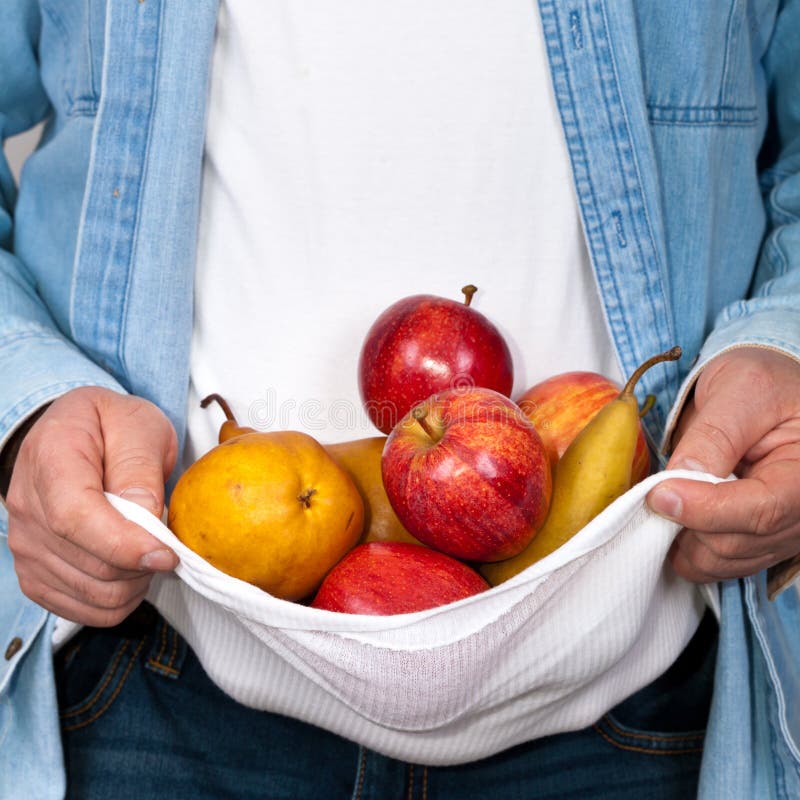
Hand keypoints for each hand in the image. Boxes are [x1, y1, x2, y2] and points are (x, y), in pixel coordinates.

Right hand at [6, 387, 178, 625]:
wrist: (79, 433)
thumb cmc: (112, 426)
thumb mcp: (139, 427)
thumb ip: (140, 469)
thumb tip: (146, 520)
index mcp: (51, 457)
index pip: (75, 517)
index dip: (124, 544)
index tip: (165, 553)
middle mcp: (27, 505)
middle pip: (88, 562)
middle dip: (142, 564)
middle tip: (167, 541)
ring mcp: (25, 543)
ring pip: (91, 592)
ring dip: (134, 583)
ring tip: (149, 550)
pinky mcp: (34, 572)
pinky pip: (80, 609)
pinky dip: (117, 601)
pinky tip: (131, 572)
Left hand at [646, 347, 799, 582]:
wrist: (768, 394)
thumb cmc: (762, 384)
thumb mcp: (740, 390)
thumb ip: (713, 436)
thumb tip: (680, 478)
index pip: (759, 510)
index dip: (704, 509)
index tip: (659, 494)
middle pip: (735, 544)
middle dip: (684, 523)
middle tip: (650, 493)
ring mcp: (780, 534)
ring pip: (720, 562)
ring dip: (680, 540)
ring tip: (661, 501)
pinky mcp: (756, 542)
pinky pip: (716, 564)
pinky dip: (684, 548)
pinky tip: (671, 518)